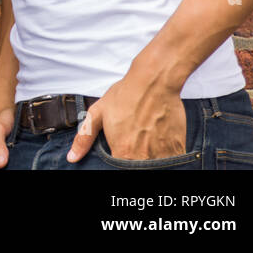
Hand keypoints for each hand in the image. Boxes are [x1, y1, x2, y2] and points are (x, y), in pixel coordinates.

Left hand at [67, 75, 185, 162]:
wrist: (154, 82)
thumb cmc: (125, 95)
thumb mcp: (98, 113)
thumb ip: (84, 139)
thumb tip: (72, 158)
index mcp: (123, 153)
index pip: (119, 171)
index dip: (119, 161)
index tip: (121, 151)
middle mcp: (145, 158)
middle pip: (138, 169)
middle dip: (135, 159)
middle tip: (134, 139)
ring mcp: (165, 154)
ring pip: (156, 166)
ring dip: (150, 157)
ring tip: (145, 138)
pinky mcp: (180, 148)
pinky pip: (172, 161)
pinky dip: (165, 154)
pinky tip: (158, 138)